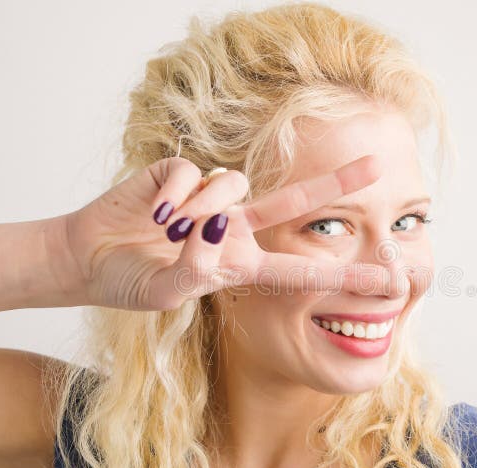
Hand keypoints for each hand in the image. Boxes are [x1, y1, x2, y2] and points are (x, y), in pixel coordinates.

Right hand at [56, 155, 384, 310]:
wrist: (87, 258)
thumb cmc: (129, 281)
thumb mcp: (165, 292)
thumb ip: (194, 269)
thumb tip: (214, 226)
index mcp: (241, 263)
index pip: (301, 269)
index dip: (344, 276)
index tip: (388, 282)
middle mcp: (234, 227)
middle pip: (296, 201)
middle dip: (336, 184)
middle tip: (379, 165)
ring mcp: (210, 200)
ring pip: (231, 184)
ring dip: (199, 211)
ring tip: (166, 231)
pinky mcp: (180, 175)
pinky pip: (192, 174)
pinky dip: (173, 196)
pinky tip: (153, 212)